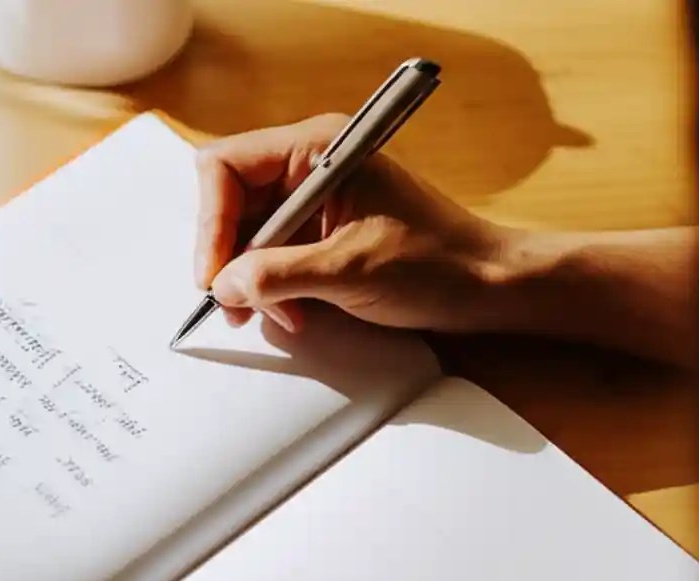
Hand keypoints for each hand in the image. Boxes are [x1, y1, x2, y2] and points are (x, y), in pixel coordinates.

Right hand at [194, 113, 518, 334]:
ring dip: (254, 280)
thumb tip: (223, 285)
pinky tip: (294, 311)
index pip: (227, 168)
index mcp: (318, 148)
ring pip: (250, 233)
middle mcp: (311, 164)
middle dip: (232, 258)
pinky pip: (275, 252)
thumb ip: (278, 275)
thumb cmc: (435, 264)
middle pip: (232, 202)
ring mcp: (316, 197)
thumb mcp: (347, 271)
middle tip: (235, 306)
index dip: (212, 223)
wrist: (486, 287)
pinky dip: (274, 286)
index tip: (214, 276)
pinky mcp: (322, 228)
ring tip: (278, 314)